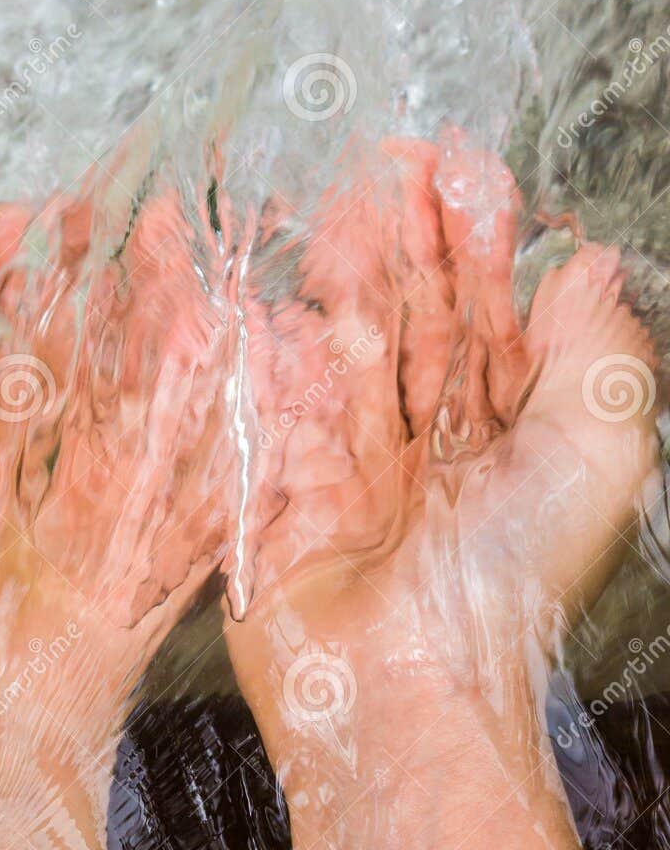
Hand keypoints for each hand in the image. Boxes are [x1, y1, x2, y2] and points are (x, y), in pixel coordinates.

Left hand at [0, 183, 238, 849]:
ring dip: (152, 307)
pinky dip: (216, 384)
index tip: (15, 216)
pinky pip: (196, 448)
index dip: (2, 283)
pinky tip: (228, 313)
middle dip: (85, 279)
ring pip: (135, 386)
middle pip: (69, 359)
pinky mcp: (162, 540)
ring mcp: (100, 508)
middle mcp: (29, 481)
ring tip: (168, 225)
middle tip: (101, 202)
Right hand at [227, 137, 661, 849]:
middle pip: (408, 320)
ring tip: (316, 201)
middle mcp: (427, 452)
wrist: (402, 687)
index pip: (488, 318)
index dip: (473, 240)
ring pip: (335, 349)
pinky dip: (256, 346)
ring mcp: (346, 472)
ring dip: (327, 273)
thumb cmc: (511, 581)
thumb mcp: (600, 448)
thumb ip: (598, 349)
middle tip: (380, 162)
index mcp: (508, 442)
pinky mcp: (274, 497)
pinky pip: (266, 405)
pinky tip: (250, 291)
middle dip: (395, 239)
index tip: (459, 168)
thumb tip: (589, 264)